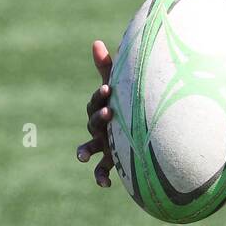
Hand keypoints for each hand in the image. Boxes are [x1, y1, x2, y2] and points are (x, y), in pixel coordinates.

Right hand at [76, 40, 115, 186]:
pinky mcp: (111, 161)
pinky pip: (101, 171)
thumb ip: (107, 67)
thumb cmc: (128, 103)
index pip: (97, 101)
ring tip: (82, 156)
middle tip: (109, 113)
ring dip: (84, 151)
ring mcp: (103, 144)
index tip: (109, 89)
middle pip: (93, 123)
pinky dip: (101, 178)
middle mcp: (99, 126)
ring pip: (88, 148)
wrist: (142, 128)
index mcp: (101, 107)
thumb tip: (96, 41)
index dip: (101, 96)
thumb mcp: (120, 86)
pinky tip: (106, 184)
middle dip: (99, 119)